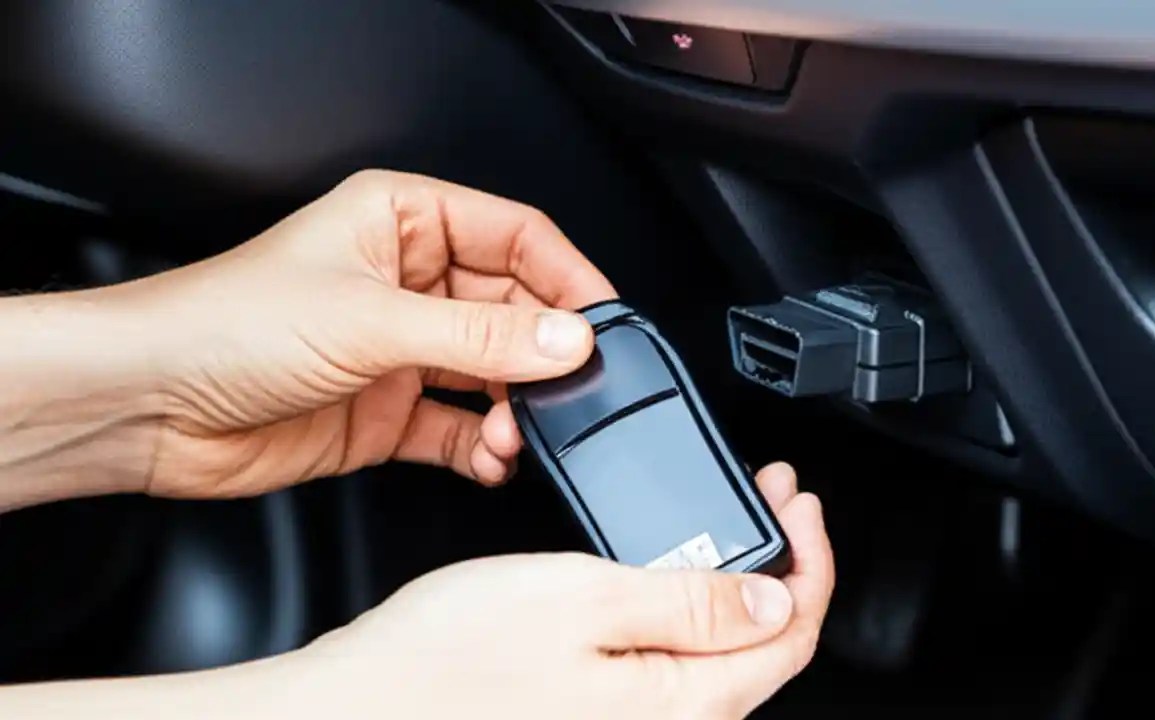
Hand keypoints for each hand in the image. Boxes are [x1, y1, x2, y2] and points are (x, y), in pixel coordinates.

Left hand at [124, 170, 615, 497]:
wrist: (148, 406)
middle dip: (542, 354)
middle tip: (568, 388)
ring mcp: (399, 349)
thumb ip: (479, 335)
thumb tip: (567, 338)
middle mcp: (406, 281)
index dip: (566, 277)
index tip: (605, 321)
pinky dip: (483, 447)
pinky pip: (459, 427)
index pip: (515, 236)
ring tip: (518, 432)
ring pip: (492, 374)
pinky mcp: (387, 411)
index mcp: (402, 221)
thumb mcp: (371, 320)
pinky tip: (490, 458)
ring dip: (516, 407)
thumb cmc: (225, 325)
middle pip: (512, 309)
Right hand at [277, 463, 833, 719]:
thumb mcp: (583, 599)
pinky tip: (672, 571)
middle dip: (785, 564)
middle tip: (778, 498)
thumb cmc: (447, 661)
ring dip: (742, 581)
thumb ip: (691, 602)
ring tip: (736, 521)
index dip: (813, 561)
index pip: (793, 636)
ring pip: (722, 653)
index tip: (800, 501)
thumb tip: (777, 599)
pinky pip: (676, 661)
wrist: (363, 706)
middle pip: (766, 647)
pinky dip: (693, 605)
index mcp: (679, 703)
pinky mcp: (598, 710)